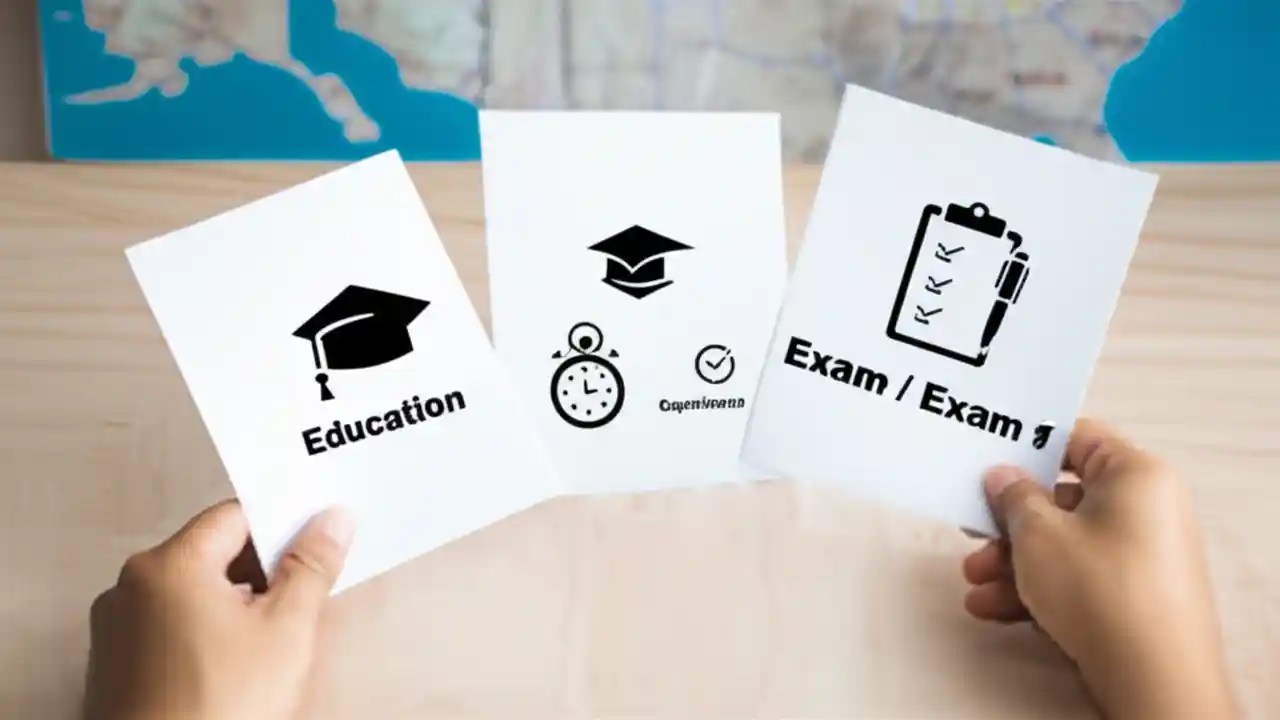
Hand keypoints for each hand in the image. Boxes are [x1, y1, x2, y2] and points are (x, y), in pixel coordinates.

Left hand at [86, 500, 354, 719]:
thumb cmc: (215, 711)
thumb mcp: (286, 630)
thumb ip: (311, 567)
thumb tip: (331, 523)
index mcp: (167, 565)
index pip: (234, 516)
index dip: (281, 527)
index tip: (314, 543)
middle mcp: (129, 587)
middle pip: (211, 553)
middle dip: (261, 572)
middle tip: (300, 600)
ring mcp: (117, 627)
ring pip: (191, 592)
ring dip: (233, 605)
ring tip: (267, 645)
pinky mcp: (115, 663)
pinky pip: (168, 626)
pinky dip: (203, 633)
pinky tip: (232, 668)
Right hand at [963, 419, 1235, 718]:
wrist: (1152, 678)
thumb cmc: (1102, 591)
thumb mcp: (1038, 534)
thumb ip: (1013, 497)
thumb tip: (1003, 478)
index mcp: (1137, 475)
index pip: (1079, 438)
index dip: (1030, 447)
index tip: (991, 461)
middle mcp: (1148, 508)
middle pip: (1064, 498)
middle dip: (1010, 522)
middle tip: (974, 531)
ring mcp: (1144, 554)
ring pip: (1065, 542)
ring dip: (1015, 561)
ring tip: (976, 583)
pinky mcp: (1135, 594)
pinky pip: (1078, 575)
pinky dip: (1039, 587)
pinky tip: (996, 607)